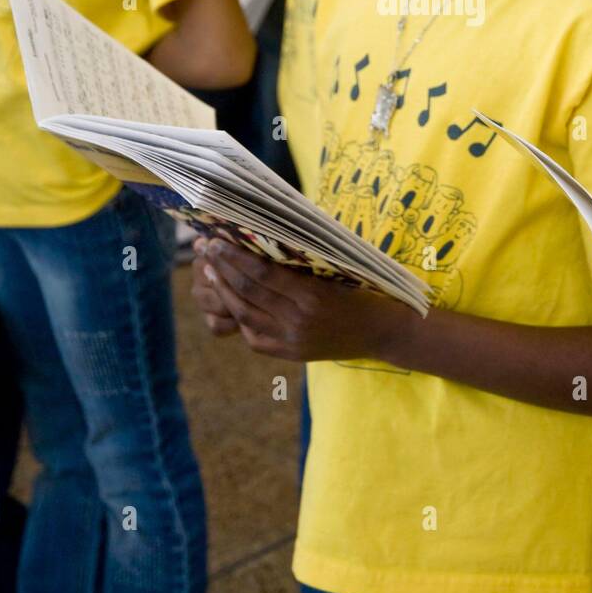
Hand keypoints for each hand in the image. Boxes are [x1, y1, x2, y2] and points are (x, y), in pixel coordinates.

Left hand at [192, 237, 409, 361]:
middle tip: (206, 251)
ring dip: (224, 292)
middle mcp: (298, 320)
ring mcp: (292, 341)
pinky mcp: (290, 354)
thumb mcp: (335, 270)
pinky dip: (241, 317)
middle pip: (248, 292)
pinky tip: (232, 301)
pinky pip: (255, 336)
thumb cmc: (364, 290)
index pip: (261, 272)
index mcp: (312, 295)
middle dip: (222, 269)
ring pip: (245, 315)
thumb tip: (262, 237)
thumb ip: (300, 260)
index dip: (235, 256)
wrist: (385, 332)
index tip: (217, 240)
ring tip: (212, 273)